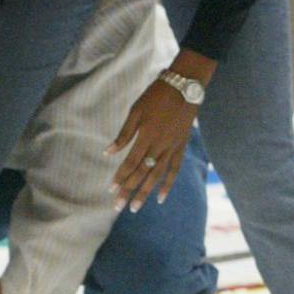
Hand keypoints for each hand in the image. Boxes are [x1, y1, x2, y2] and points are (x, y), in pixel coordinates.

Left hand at [108, 79, 197, 211]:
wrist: (185, 85)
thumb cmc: (156, 95)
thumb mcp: (136, 110)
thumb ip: (124, 134)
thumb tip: (108, 152)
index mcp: (146, 136)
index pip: (130, 163)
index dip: (120, 177)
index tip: (110, 189)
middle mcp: (160, 146)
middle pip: (142, 173)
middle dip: (129, 190)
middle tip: (118, 206)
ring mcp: (172, 147)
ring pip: (157, 175)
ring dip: (146, 192)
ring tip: (135, 207)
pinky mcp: (181, 146)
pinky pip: (174, 169)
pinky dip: (168, 184)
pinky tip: (160, 197)